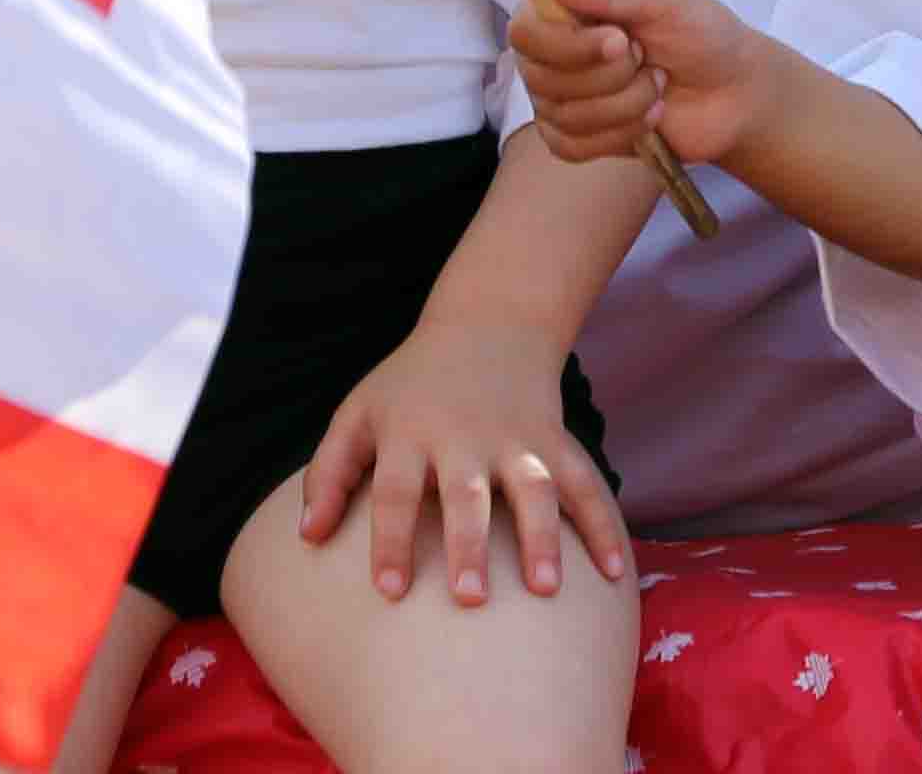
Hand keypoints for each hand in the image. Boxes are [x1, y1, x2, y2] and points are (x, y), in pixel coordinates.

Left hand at [298, 307, 627, 603]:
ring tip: (543, 590)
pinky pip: (584, 483)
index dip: (389, 540)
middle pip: (465, 492)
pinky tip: (615, 572)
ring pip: (532, 488)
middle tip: (468, 597)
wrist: (485, 324)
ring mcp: (515, 437)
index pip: (393, 490)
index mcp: (409, 431)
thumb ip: (328, 472)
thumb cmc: (409, 385)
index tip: (389, 592)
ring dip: (541, 537)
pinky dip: (603, 525)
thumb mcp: (359, 412)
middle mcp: (463, 435)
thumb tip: (306, 538)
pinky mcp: (555, 439)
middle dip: (467, 544)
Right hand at [513, 0, 769, 168]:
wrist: (734, 92)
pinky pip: (571, 146)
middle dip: (610, 76)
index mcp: (562, 12)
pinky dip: (620, 134)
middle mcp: (550, 55)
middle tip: (649, 60)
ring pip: (565, 115)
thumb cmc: (699, 33)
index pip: (524, 31)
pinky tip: (649, 120)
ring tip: (658, 86)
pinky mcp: (577, 139)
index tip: (620, 39)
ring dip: (626, 104)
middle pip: (541, 78)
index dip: (567, 44)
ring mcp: (560, 100)